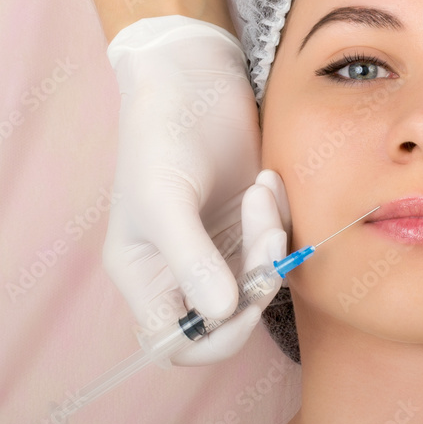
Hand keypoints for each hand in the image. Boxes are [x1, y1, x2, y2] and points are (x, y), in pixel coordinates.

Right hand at [103, 16, 275, 362]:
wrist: (194, 80)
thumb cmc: (161, 136)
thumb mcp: (165, 199)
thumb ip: (191, 261)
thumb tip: (221, 315)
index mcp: (144, 275)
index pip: (174, 343)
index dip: (214, 339)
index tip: (243, 302)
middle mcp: (179, 270)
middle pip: (228, 316)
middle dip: (256, 280)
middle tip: (267, 235)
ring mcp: (217, 249)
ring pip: (259, 279)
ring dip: (270, 241)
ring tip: (261, 190)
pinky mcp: (248, 225)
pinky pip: (276, 246)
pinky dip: (278, 219)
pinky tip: (266, 181)